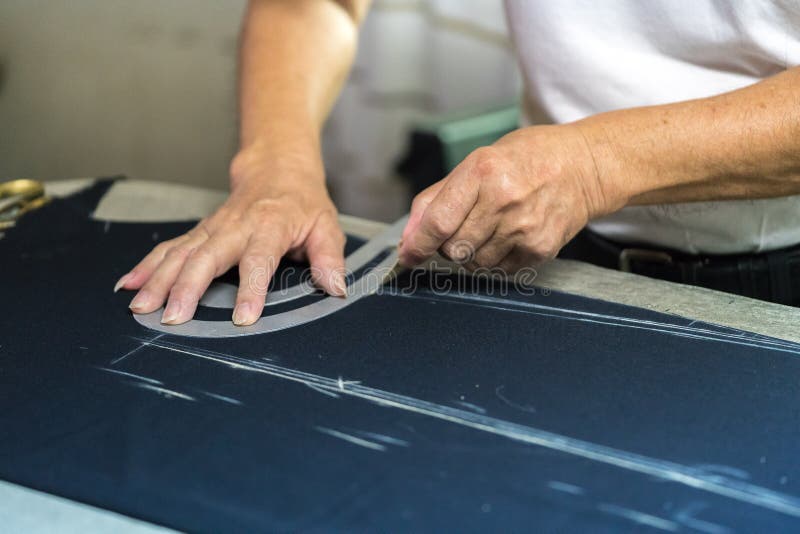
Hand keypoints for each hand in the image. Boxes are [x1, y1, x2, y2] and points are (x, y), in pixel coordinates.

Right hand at [114, 150, 345, 325]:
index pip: (259, 260)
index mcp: (270, 226)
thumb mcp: (326, 226)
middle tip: (172, 318)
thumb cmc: (303, 202)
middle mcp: (235, 225)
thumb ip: (330, 259)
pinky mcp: (200, 232)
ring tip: (141, 307)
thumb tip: (336, 289)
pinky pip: (169, 248)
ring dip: (158, 280)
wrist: (277, 167)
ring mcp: (213, 228)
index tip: (243, 317)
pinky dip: (147, 266)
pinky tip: (129, 285)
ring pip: (181, 253)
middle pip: (207, 256)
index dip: (252, 289)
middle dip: (186, 287)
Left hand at [398, 124, 616, 271]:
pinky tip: (509, 237)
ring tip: (490, 228)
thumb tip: (409, 238)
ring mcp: (524, 227)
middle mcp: (504, 200)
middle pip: (453, 248)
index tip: (407, 256)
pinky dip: (496, 260)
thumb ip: (436, 199)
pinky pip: (500, 271)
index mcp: (482, 172)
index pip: (439, 222)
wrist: (582, 166)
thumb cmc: (525, 160)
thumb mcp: (476, 162)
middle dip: (448, 245)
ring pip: (474, 264)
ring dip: (472, 254)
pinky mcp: (540, 249)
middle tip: (463, 227)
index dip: (417, 244)